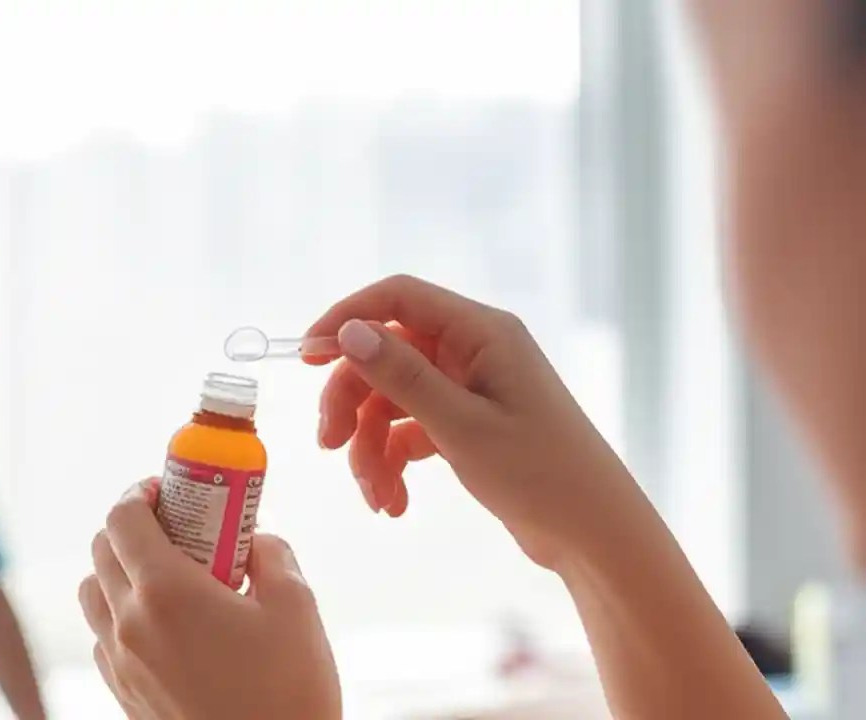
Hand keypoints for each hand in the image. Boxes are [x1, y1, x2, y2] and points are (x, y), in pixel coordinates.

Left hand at [78, 481, 340, 719]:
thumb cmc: (288, 694)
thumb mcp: (297, 606)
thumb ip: (271, 555)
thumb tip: (255, 540)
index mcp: (166, 592)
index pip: (123, 517)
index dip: (141, 492)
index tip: (169, 490)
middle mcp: (130, 624)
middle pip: (102, 549)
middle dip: (134, 525)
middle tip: (178, 526)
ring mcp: (121, 663)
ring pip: (94, 593)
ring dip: (121, 570)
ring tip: (171, 576)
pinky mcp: (123, 695)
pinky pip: (104, 636)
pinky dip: (123, 615)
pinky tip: (170, 625)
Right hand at [308, 274, 653, 569]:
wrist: (594, 535)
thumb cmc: (541, 474)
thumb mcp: (461, 426)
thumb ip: (402, 376)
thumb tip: (349, 330)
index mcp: (481, 333)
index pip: (398, 299)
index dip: (347, 319)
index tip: (306, 357)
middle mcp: (474, 351)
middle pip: (386, 355)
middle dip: (352, 401)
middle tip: (327, 445)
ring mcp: (471, 389)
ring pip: (392, 400)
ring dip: (371, 447)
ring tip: (376, 497)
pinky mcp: (469, 425)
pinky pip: (411, 430)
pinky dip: (394, 463)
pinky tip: (395, 503)